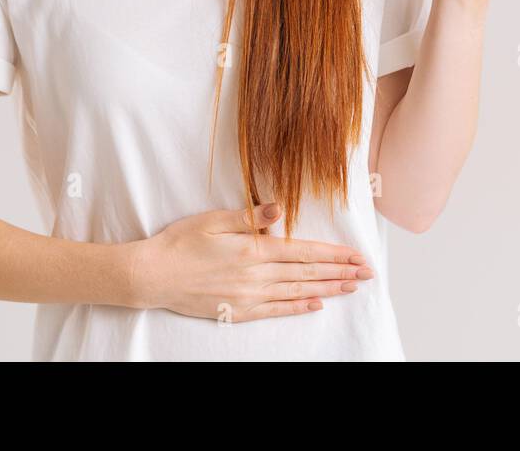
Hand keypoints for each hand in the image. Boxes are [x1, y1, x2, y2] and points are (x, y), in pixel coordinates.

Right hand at [122, 202, 374, 320]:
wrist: (152, 276)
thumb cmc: (180, 242)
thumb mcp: (214, 219)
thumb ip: (250, 216)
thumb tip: (279, 210)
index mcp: (253, 249)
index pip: (304, 252)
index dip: (333, 254)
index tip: (356, 255)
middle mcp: (256, 275)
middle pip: (307, 273)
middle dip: (340, 272)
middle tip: (367, 274)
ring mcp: (249, 295)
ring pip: (298, 292)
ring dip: (327, 289)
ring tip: (351, 288)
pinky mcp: (239, 310)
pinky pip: (276, 309)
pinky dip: (299, 307)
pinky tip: (316, 304)